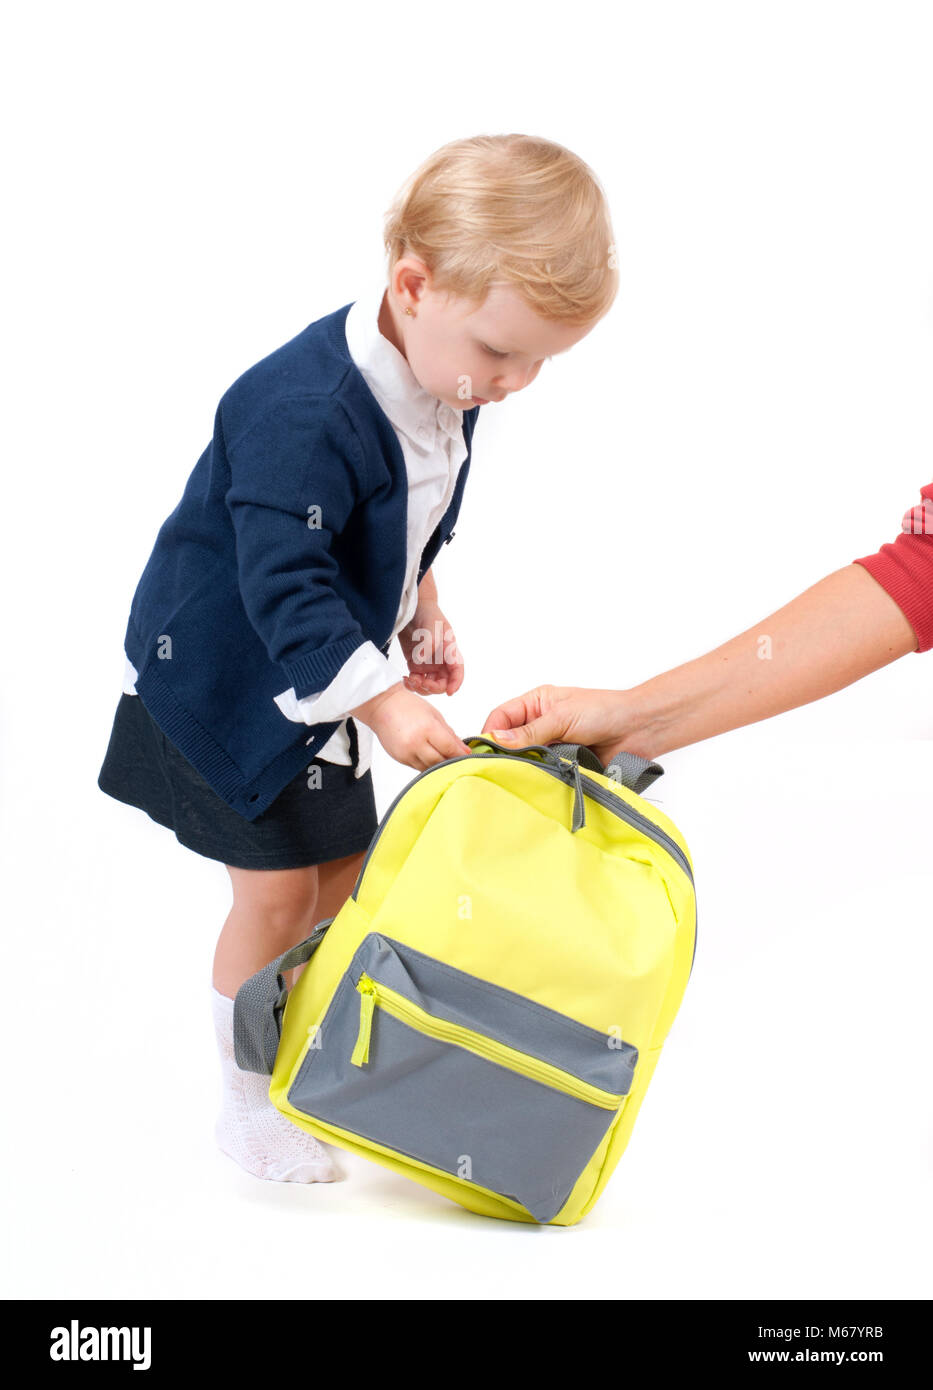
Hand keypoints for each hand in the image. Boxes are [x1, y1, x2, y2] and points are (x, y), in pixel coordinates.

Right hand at [351, 682, 471, 771]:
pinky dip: (427, 764)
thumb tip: (464, 749)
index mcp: (427, 729)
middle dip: (451, 762)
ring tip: (446, 760)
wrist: (382, 706)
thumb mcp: (434, 715)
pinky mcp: (400, 759)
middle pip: (440, 761)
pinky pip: (418, 767)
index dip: (460, 754)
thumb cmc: (409, 706)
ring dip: (439, 765)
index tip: (468, 757)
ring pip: (429, 767)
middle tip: (459, 761)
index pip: (449, 748)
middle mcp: (416, 743)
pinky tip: (431, 758)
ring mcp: (406, 753)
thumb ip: (450, 734)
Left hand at [397, 599, 463, 696]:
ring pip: (429, 685)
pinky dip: (411, 684)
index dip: (456, 683)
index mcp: (449, 651)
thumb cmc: (427, 613)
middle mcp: (441, 661)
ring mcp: (428, 664)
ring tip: (409, 680)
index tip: (449, 692)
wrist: (412, 608)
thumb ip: (428, 644)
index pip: (457, 671)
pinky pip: (416, 681)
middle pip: (442, 683)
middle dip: (433, 687)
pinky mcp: (415, 665)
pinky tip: (404, 679)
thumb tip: (420, 661)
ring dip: (420, 688)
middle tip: (420, 682)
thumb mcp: (430, 625)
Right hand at [482, 684, 649, 767]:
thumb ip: (530, 731)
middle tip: (501, 768)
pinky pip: (544, 774)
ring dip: (526, 768)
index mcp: (536, 704)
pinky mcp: (563, 765)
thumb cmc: (605, 711)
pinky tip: (540, 783)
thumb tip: (497, 739)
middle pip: (509, 742)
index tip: (485, 752)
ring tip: (524, 776)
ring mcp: (551, 746)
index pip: (501, 717)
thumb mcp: (562, 717)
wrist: (639, 729)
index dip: (490, 733)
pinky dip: (542, 779)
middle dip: (506, 754)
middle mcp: (540, 724)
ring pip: (526, 760)